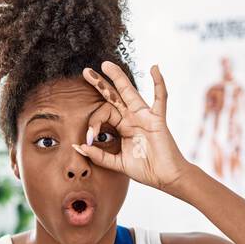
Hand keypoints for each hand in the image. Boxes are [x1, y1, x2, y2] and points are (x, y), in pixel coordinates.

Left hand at [73, 61, 193, 196]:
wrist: (165, 178)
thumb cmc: (146, 169)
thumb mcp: (117, 163)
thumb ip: (99, 156)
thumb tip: (79, 146)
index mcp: (123, 126)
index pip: (104, 114)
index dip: (93, 123)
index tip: (88, 138)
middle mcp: (133, 118)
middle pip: (114, 96)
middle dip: (100, 83)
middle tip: (86, 71)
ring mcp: (145, 117)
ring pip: (130, 92)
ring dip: (119, 77)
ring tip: (106, 65)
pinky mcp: (158, 120)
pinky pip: (160, 98)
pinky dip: (159, 83)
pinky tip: (154, 68)